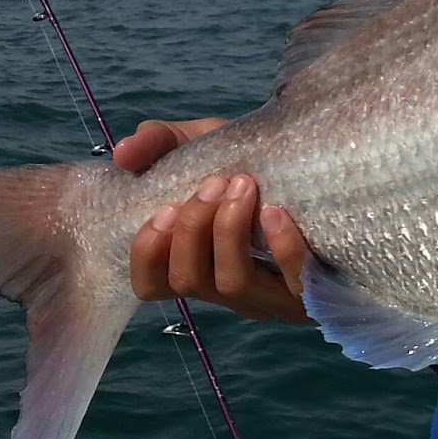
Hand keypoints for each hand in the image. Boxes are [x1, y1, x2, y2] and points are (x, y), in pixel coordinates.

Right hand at [115, 118, 312, 323]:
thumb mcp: (200, 145)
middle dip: (192, 230)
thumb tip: (124, 153)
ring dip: (228, 232)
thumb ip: (158, 143)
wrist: (313, 160)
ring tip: (242, 185)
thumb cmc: (249, 160)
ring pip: (232, 285)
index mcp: (195, 262)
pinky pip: (293, 284)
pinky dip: (281, 249)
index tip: (163, 208)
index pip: (150, 285)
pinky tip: (275, 213)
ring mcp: (268, 295)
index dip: (147, 254)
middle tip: (214, 183)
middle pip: (187, 281)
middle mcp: (226, 287)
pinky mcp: (313, 289)